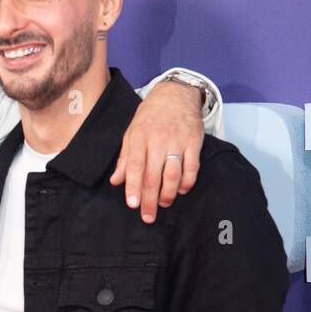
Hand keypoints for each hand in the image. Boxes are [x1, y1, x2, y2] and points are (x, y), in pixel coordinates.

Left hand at [109, 80, 204, 223]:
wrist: (176, 94)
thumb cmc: (150, 116)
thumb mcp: (132, 132)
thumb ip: (125, 158)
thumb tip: (116, 181)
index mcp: (139, 137)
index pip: (135, 167)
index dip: (134, 187)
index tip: (133, 204)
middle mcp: (158, 140)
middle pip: (153, 176)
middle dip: (150, 200)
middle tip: (148, 216)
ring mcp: (178, 141)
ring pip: (173, 175)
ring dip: (168, 194)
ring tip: (164, 203)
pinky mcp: (194, 142)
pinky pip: (192, 168)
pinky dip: (187, 183)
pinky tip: (181, 190)